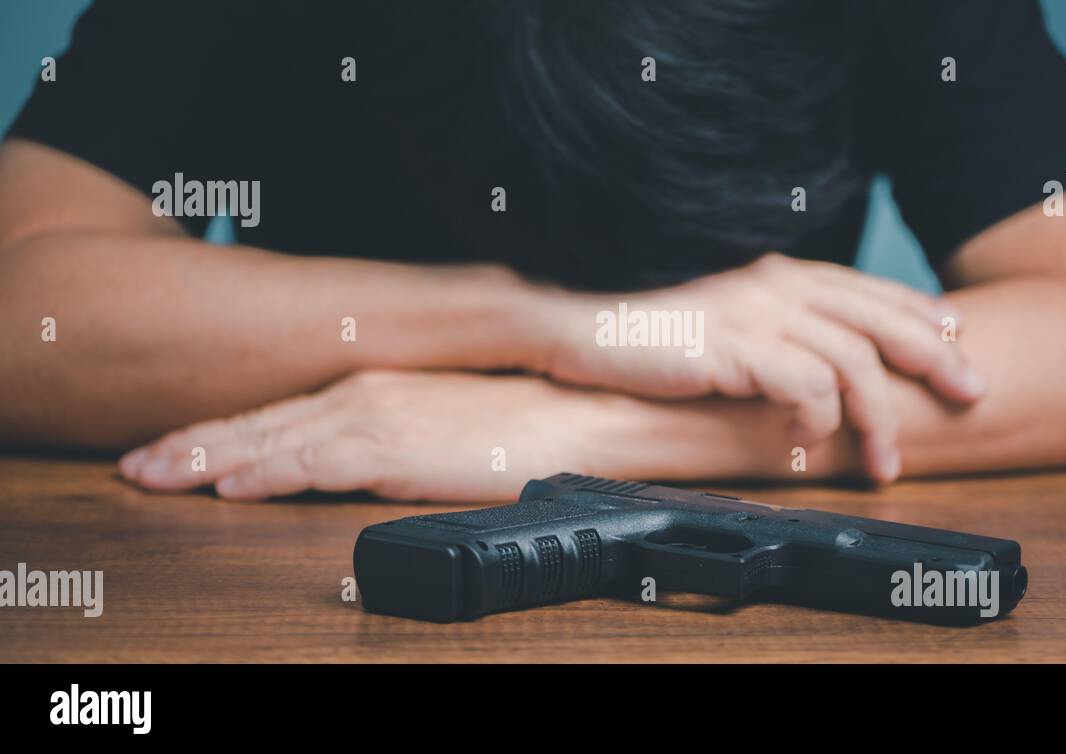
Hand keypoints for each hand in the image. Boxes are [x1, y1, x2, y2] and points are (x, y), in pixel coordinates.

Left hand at [118, 370, 599, 502]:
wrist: (582, 415)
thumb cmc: (526, 421)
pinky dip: (266, 473)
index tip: (177, 447)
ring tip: (154, 476)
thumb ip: (395, 435)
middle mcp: (364, 389)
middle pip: (262, 421)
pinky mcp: (394, 445)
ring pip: (272, 439)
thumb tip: (362, 464)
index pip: (283, 410)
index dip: (224, 430)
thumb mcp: (446, 421)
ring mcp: (376, 414)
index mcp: (374, 383)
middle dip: (193, 443)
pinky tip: (230, 486)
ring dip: (207, 458)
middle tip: (138, 463)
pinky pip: (313, 463)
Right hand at [539, 253, 984, 481]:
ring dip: (876, 418)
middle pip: (878, 318)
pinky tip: (806, 445)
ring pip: (850, 361)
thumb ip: (770, 323)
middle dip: (933, 358)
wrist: (577, 322)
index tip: (956, 336)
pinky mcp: (730, 348)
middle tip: (970, 393)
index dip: (918, 312)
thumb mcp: (722, 315)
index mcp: (776, 272)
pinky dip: (816, 421)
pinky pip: (801, 386)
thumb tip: (812, 358)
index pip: (866, 289)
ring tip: (883, 463)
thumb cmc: (648, 327)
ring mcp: (754, 314)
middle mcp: (775, 285)